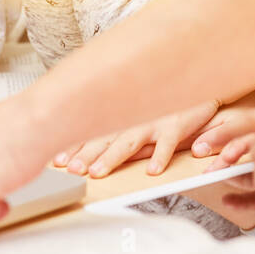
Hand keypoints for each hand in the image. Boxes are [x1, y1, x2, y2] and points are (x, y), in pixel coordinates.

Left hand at [54, 99, 219, 177]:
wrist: (198, 81)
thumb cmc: (167, 99)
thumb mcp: (140, 107)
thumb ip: (121, 124)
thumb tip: (94, 141)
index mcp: (123, 117)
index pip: (93, 134)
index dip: (74, 147)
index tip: (57, 160)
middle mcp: (134, 119)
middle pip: (104, 140)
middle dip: (85, 156)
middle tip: (70, 170)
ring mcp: (153, 122)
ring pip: (129, 142)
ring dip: (112, 157)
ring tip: (98, 172)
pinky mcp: (176, 125)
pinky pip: (168, 143)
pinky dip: (161, 155)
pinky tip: (153, 170)